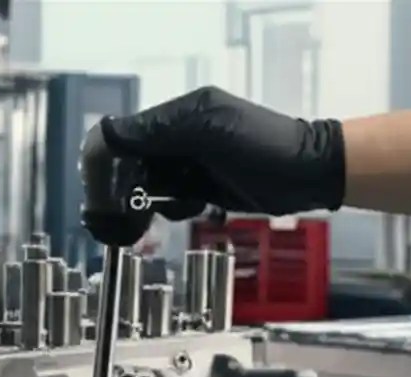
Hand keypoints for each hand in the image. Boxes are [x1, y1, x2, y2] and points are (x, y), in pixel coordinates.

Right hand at [101, 86, 346, 218]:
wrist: (309, 175)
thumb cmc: (267, 149)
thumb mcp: (212, 133)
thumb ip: (160, 131)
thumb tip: (107, 135)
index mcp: (177, 115)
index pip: (120, 136)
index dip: (103, 165)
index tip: (100, 197)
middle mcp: (176, 135)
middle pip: (125, 163)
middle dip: (117, 192)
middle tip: (116, 221)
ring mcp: (186, 161)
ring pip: (141, 184)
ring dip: (139, 206)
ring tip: (144, 227)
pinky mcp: (196, 185)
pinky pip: (164, 198)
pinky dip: (164, 211)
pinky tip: (184, 213)